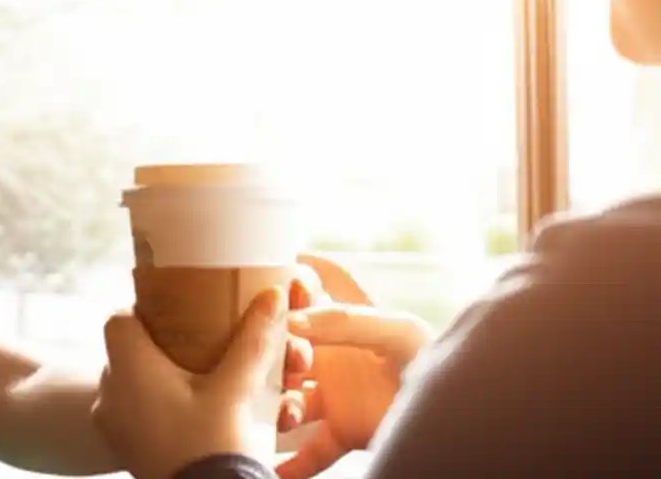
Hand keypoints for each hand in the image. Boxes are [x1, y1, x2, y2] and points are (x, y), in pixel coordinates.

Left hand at [93, 287, 310, 478]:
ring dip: (152, 377)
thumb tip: (272, 296)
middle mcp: (110, 393)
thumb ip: (252, 341)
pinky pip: (127, 411)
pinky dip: (149, 404)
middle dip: (156, 345)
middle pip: (124, 350)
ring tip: (192, 382)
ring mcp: (110, 423)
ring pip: (125, 382)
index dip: (143, 311)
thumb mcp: (236, 390)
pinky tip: (183, 412)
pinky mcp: (120, 446)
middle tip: (191, 347)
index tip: (174, 316)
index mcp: (129, 369)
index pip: (119, 319)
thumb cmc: (214, 446)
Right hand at [276, 254, 432, 478]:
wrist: (464, 423)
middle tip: (275, 355)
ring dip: (276, 403)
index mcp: (355, 318)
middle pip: (290, 342)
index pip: (320, 282)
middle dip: (274, 347)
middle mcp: (339, 354)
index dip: (294, 270)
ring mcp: (338, 394)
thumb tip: (292, 322)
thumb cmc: (437, 367)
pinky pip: (309, 450)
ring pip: (289, 395)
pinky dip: (291, 464)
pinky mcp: (343, 432)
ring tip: (284, 410)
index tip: (261, 267)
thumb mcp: (397, 332)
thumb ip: (345, 322)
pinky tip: (275, 467)